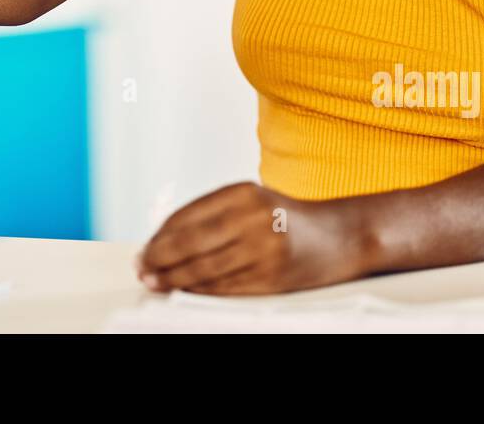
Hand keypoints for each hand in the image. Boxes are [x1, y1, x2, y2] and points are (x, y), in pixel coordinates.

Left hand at [133, 181, 371, 295]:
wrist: (342, 236)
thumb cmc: (288, 218)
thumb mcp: (252, 200)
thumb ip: (213, 214)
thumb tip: (164, 239)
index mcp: (243, 192)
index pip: (187, 215)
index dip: (160, 236)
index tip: (144, 249)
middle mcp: (253, 217)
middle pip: (191, 243)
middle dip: (160, 259)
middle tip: (141, 269)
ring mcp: (265, 249)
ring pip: (205, 269)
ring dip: (175, 279)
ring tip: (156, 282)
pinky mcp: (273, 278)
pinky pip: (226, 288)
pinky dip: (201, 291)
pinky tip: (186, 291)